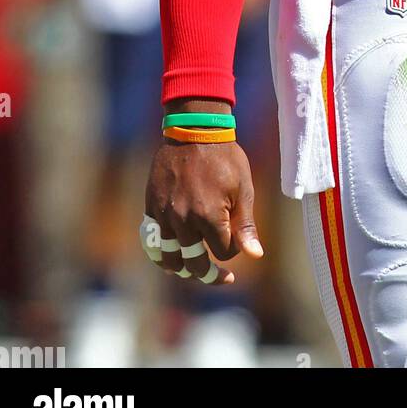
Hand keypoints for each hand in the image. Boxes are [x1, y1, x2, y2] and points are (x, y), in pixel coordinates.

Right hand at [143, 140, 263, 284]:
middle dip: (210, 274)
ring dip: (182, 269)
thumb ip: (246, 225)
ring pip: (170, 259)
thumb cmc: (225, 158)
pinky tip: (172, 256)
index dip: (233, 249)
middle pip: (194, 264)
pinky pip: (152, 241)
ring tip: (193, 270)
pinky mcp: (151, 207)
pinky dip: (161, 253)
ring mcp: (164, 215)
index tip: (238, 237)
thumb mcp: (244, 189)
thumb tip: (255, 255)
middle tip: (223, 278)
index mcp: (209, 217)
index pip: (223, 252)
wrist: (194, 130)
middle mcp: (184, 221)